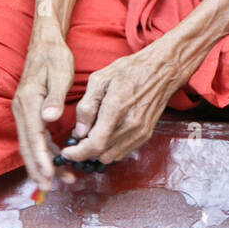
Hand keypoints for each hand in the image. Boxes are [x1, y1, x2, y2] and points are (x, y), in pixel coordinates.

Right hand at [11, 24, 75, 189]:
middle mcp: (22, 110)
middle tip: (52, 188)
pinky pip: (36, 139)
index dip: (41, 158)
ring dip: (44, 164)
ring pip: (30, 146)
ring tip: (62, 180)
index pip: (33, 136)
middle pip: (26, 147)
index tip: (49, 174)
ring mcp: (24, 113)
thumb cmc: (54, 56)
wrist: (44, 43)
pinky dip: (46, 153)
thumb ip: (54, 97)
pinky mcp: (30, 114)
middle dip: (38, 169)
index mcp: (28, 102)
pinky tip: (59, 163)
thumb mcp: (60, 73)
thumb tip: (48, 118)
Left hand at [62, 49, 179, 167]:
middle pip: (101, 155)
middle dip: (84, 152)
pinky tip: (106, 134)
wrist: (162, 70)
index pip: (95, 144)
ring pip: (112, 157)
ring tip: (91, 136)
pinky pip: (123, 152)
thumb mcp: (100, 79)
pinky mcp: (146, 134)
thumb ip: (87, 106)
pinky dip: (110, 149)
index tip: (67, 152)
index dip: (77, 153)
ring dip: (98, 152)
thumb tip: (79, 132)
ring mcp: (141, 131)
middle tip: (77, 140)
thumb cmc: (129, 70)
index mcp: (116, 108)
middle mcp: (131, 124)